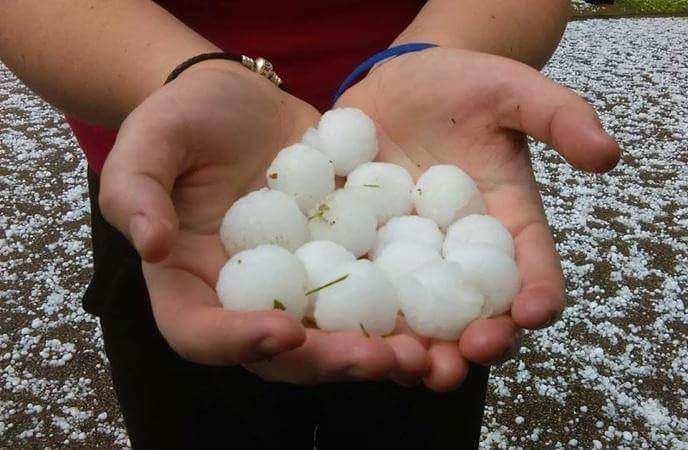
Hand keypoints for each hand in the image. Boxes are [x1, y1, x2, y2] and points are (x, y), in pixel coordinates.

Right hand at [100, 61, 428, 384]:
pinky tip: (445, 314)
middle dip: (330, 362)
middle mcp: (248, 296)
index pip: (200, 334)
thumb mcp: (148, 142)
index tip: (285, 331)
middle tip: (377, 359)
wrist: (241, 98)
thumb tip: (152, 246)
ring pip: (336, 335)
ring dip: (378, 352)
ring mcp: (299, 282)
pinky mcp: (342, 260)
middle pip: (283, 352)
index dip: (237, 343)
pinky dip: (406, 311)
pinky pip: (373, 294)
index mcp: (190, 282)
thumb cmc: (183, 118)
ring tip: (422, 355)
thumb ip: (136, 191)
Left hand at [337, 47, 620, 390]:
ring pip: (415, 319)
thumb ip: (559, 116)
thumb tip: (609, 154)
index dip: (539, 294)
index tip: (536, 313)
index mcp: (504, 226)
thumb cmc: (463, 85)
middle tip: (460, 362)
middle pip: (474, 314)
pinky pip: (355, 289)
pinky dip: (350, 318)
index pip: (531, 269)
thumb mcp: (512, 90)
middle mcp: (457, 255)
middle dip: (471, 346)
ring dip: (412, 350)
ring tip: (406, 367)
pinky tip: (339, 334)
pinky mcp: (358, 251)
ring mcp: (406, 259)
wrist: (399, 82)